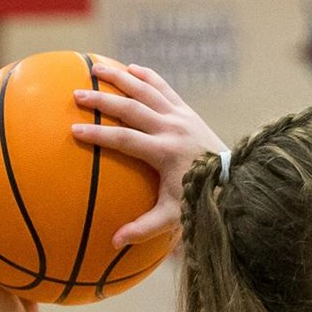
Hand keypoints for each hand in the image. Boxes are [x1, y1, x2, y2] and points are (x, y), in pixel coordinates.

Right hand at [72, 61, 226, 246]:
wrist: (236, 180)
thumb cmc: (201, 198)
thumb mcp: (174, 216)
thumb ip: (144, 228)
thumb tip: (113, 243)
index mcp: (165, 152)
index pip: (125, 139)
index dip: (99, 135)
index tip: (74, 131)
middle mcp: (172, 129)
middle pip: (131, 108)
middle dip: (102, 100)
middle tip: (76, 95)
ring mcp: (181, 116)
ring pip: (146, 90)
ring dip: (119, 78)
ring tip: (94, 68)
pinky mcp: (187, 111)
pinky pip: (164, 88)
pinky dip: (147, 77)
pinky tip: (130, 68)